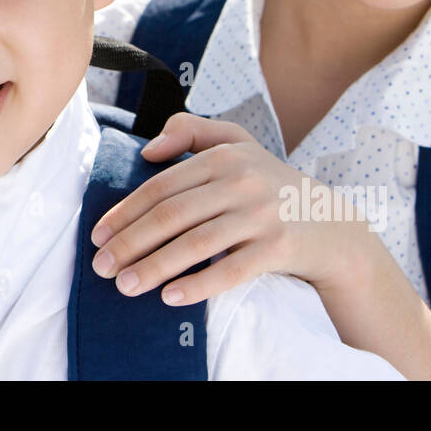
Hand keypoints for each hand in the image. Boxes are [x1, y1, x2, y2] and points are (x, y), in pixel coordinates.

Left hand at [89, 113, 370, 303]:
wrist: (332, 224)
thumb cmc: (270, 184)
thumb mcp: (238, 144)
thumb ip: (191, 132)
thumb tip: (148, 151)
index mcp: (225, 156)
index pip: (162, 186)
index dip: (126, 212)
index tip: (98, 235)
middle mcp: (243, 182)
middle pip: (173, 215)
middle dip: (131, 243)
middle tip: (101, 267)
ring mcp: (263, 215)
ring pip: (197, 244)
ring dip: (154, 267)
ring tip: (124, 286)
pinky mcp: (280, 248)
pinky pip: (232, 270)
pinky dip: (199, 285)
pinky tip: (170, 297)